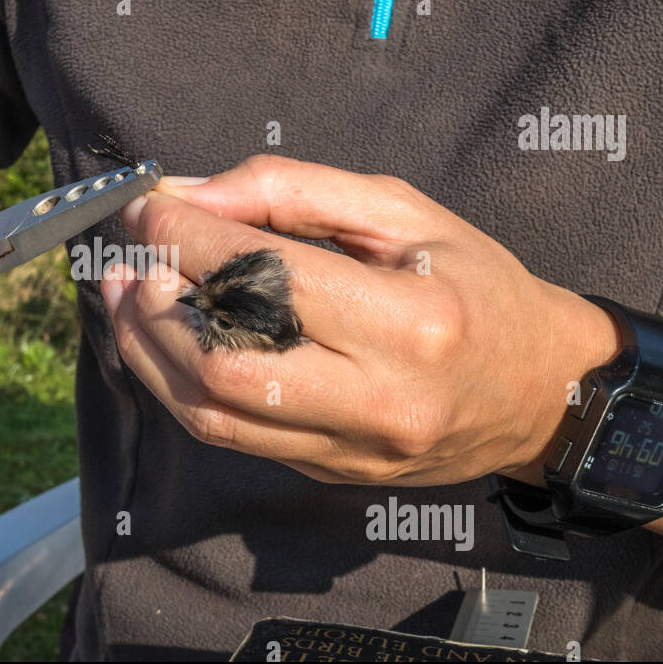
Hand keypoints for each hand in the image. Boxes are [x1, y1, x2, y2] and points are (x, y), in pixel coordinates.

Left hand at [100, 155, 617, 485]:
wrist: (541, 393)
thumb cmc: (476, 287)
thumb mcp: (404, 211)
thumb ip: (293, 191)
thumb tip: (191, 194)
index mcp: (410, 322)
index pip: (266, 280)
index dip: (187, 240)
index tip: (147, 209)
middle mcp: (377, 399)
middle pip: (224, 364)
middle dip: (153, 306)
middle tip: (127, 259)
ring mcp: (348, 449)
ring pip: (211, 413)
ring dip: (146, 352)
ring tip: (121, 296)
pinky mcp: (327, 472)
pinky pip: (227, 437)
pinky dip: (178, 386)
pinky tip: (159, 340)